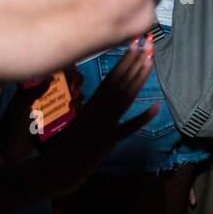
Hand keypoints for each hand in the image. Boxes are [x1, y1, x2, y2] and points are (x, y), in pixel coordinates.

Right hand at [44, 40, 157, 193]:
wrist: (56, 170)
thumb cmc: (65, 146)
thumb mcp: (76, 121)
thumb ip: (88, 107)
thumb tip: (98, 95)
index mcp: (90, 105)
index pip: (109, 78)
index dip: (123, 61)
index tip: (134, 45)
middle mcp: (96, 111)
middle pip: (118, 83)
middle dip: (132, 62)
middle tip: (146, 44)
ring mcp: (103, 125)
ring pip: (124, 98)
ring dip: (138, 80)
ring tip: (150, 62)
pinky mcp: (108, 142)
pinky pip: (128, 128)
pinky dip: (142, 117)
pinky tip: (156, 105)